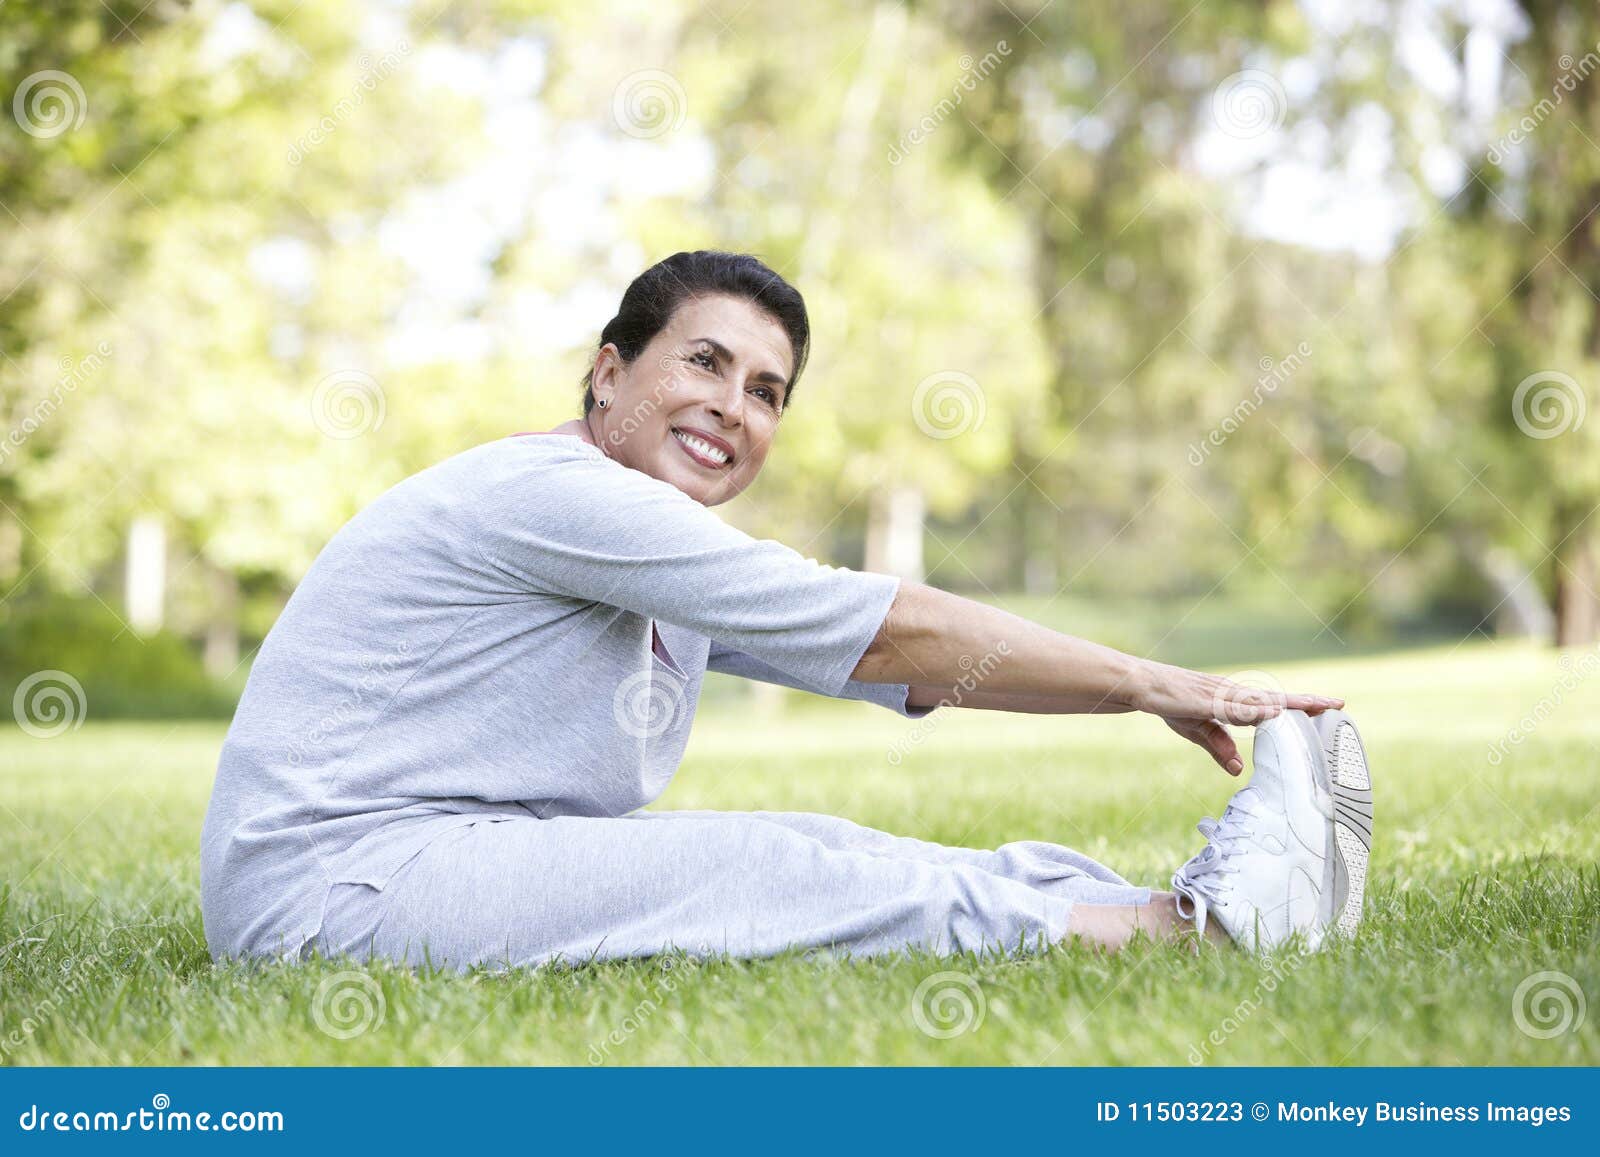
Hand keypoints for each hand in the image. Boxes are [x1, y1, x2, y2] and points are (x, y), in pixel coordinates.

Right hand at [1133, 660, 1342, 774]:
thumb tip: (1239, 770)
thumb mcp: (1197, 731)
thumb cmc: (1170, 703)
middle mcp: (1232, 693)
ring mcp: (1219, 694)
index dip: (1299, 706)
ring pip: (1259, 700)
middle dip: (1305, 702)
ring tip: (1315, 707)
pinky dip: (1254, 710)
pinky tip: (1271, 712)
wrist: (1140, 684)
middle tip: (1337, 704)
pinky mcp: (1203, 698)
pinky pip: (1233, 706)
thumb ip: (1219, 748)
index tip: (1328, 707)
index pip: (1272, 704)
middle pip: (1275, 699)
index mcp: (1233, 701)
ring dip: (1287, 705)